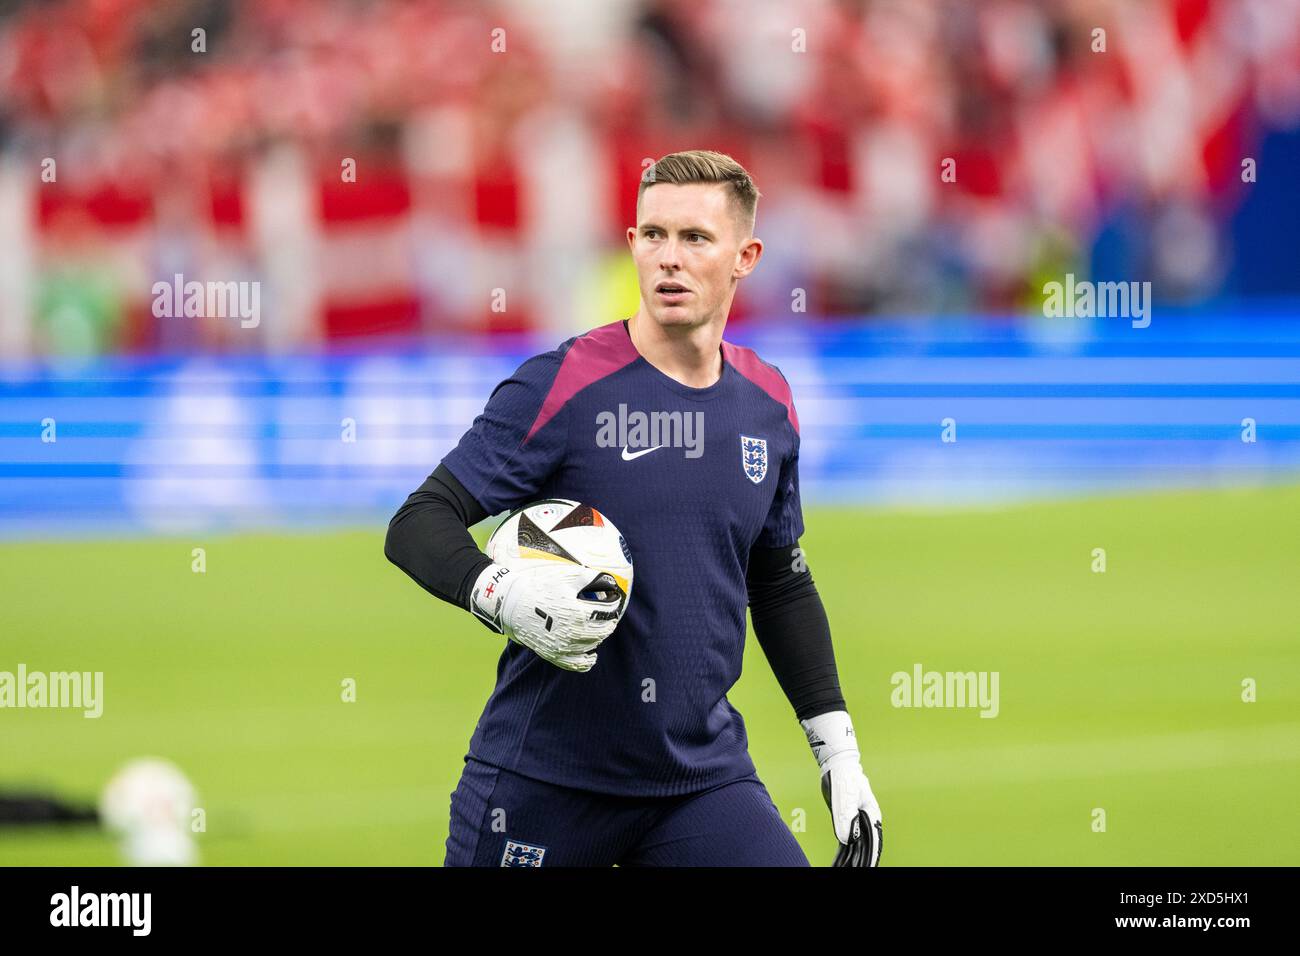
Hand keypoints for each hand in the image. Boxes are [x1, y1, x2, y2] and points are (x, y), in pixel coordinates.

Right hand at [469, 562, 625, 672]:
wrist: (512, 603)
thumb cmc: (541, 586)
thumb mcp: (567, 577)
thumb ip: (591, 579)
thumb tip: (610, 583)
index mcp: (577, 612)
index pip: (606, 612)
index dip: (614, 606)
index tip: (615, 601)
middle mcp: (572, 632)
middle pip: (602, 631)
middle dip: (609, 623)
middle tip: (610, 616)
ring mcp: (561, 646)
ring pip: (591, 646)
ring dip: (599, 637)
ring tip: (600, 628)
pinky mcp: (552, 654)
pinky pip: (575, 664)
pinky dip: (587, 661)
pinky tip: (592, 655)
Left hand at [800, 710, 883, 866]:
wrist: (837, 765)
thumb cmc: (845, 778)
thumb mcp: (846, 798)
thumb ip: (846, 819)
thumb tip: (846, 840)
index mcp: (872, 814)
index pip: (874, 840)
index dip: (872, 856)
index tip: (870, 866)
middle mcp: (866, 818)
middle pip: (866, 843)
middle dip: (863, 858)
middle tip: (857, 869)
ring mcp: (856, 818)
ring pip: (857, 841)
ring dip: (854, 854)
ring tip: (848, 867)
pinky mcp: (846, 817)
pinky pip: (847, 835)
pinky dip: (845, 846)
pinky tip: (842, 857)